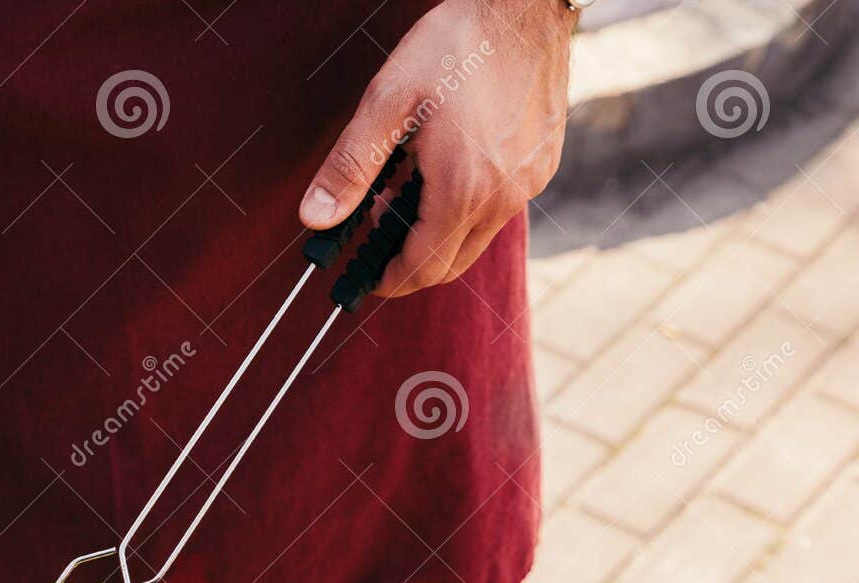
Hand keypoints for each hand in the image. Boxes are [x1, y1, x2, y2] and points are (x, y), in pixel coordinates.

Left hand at [298, 0, 574, 295]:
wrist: (526, 5)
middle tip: (378, 242)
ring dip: (438, 234)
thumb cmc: (458, 44)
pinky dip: (467, 210)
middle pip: (452, 263)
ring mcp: (528, 183)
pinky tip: (444, 173)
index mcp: (463, 189)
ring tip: (405, 195)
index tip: (367, 279)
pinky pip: (500, 209)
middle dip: (412, 264)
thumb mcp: (388, 102)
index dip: (391, 280)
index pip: (424, 266)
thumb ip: (351, 167)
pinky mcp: (542, 166)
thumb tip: (315, 217)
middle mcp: (503, 197)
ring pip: (477, 238)